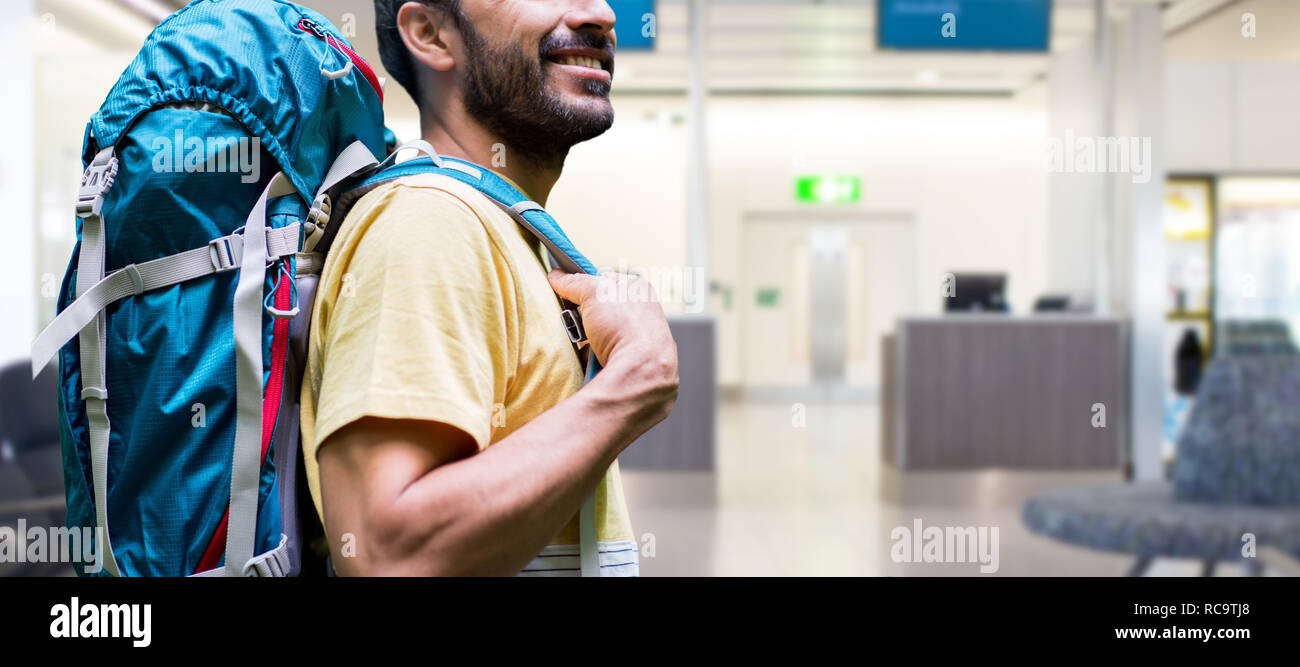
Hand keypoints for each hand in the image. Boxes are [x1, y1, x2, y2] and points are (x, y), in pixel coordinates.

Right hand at [548, 270, 678, 417]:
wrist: (641, 372)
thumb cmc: (625, 326)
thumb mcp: (594, 292)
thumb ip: (574, 282)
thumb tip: (556, 277)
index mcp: (639, 290)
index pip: (605, 281)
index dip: (584, 285)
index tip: (566, 292)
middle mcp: (642, 314)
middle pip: (602, 309)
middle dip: (584, 316)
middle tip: (571, 320)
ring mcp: (638, 340)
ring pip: (601, 334)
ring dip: (587, 339)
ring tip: (578, 342)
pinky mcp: (631, 363)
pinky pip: (603, 356)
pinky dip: (591, 358)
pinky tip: (587, 359)